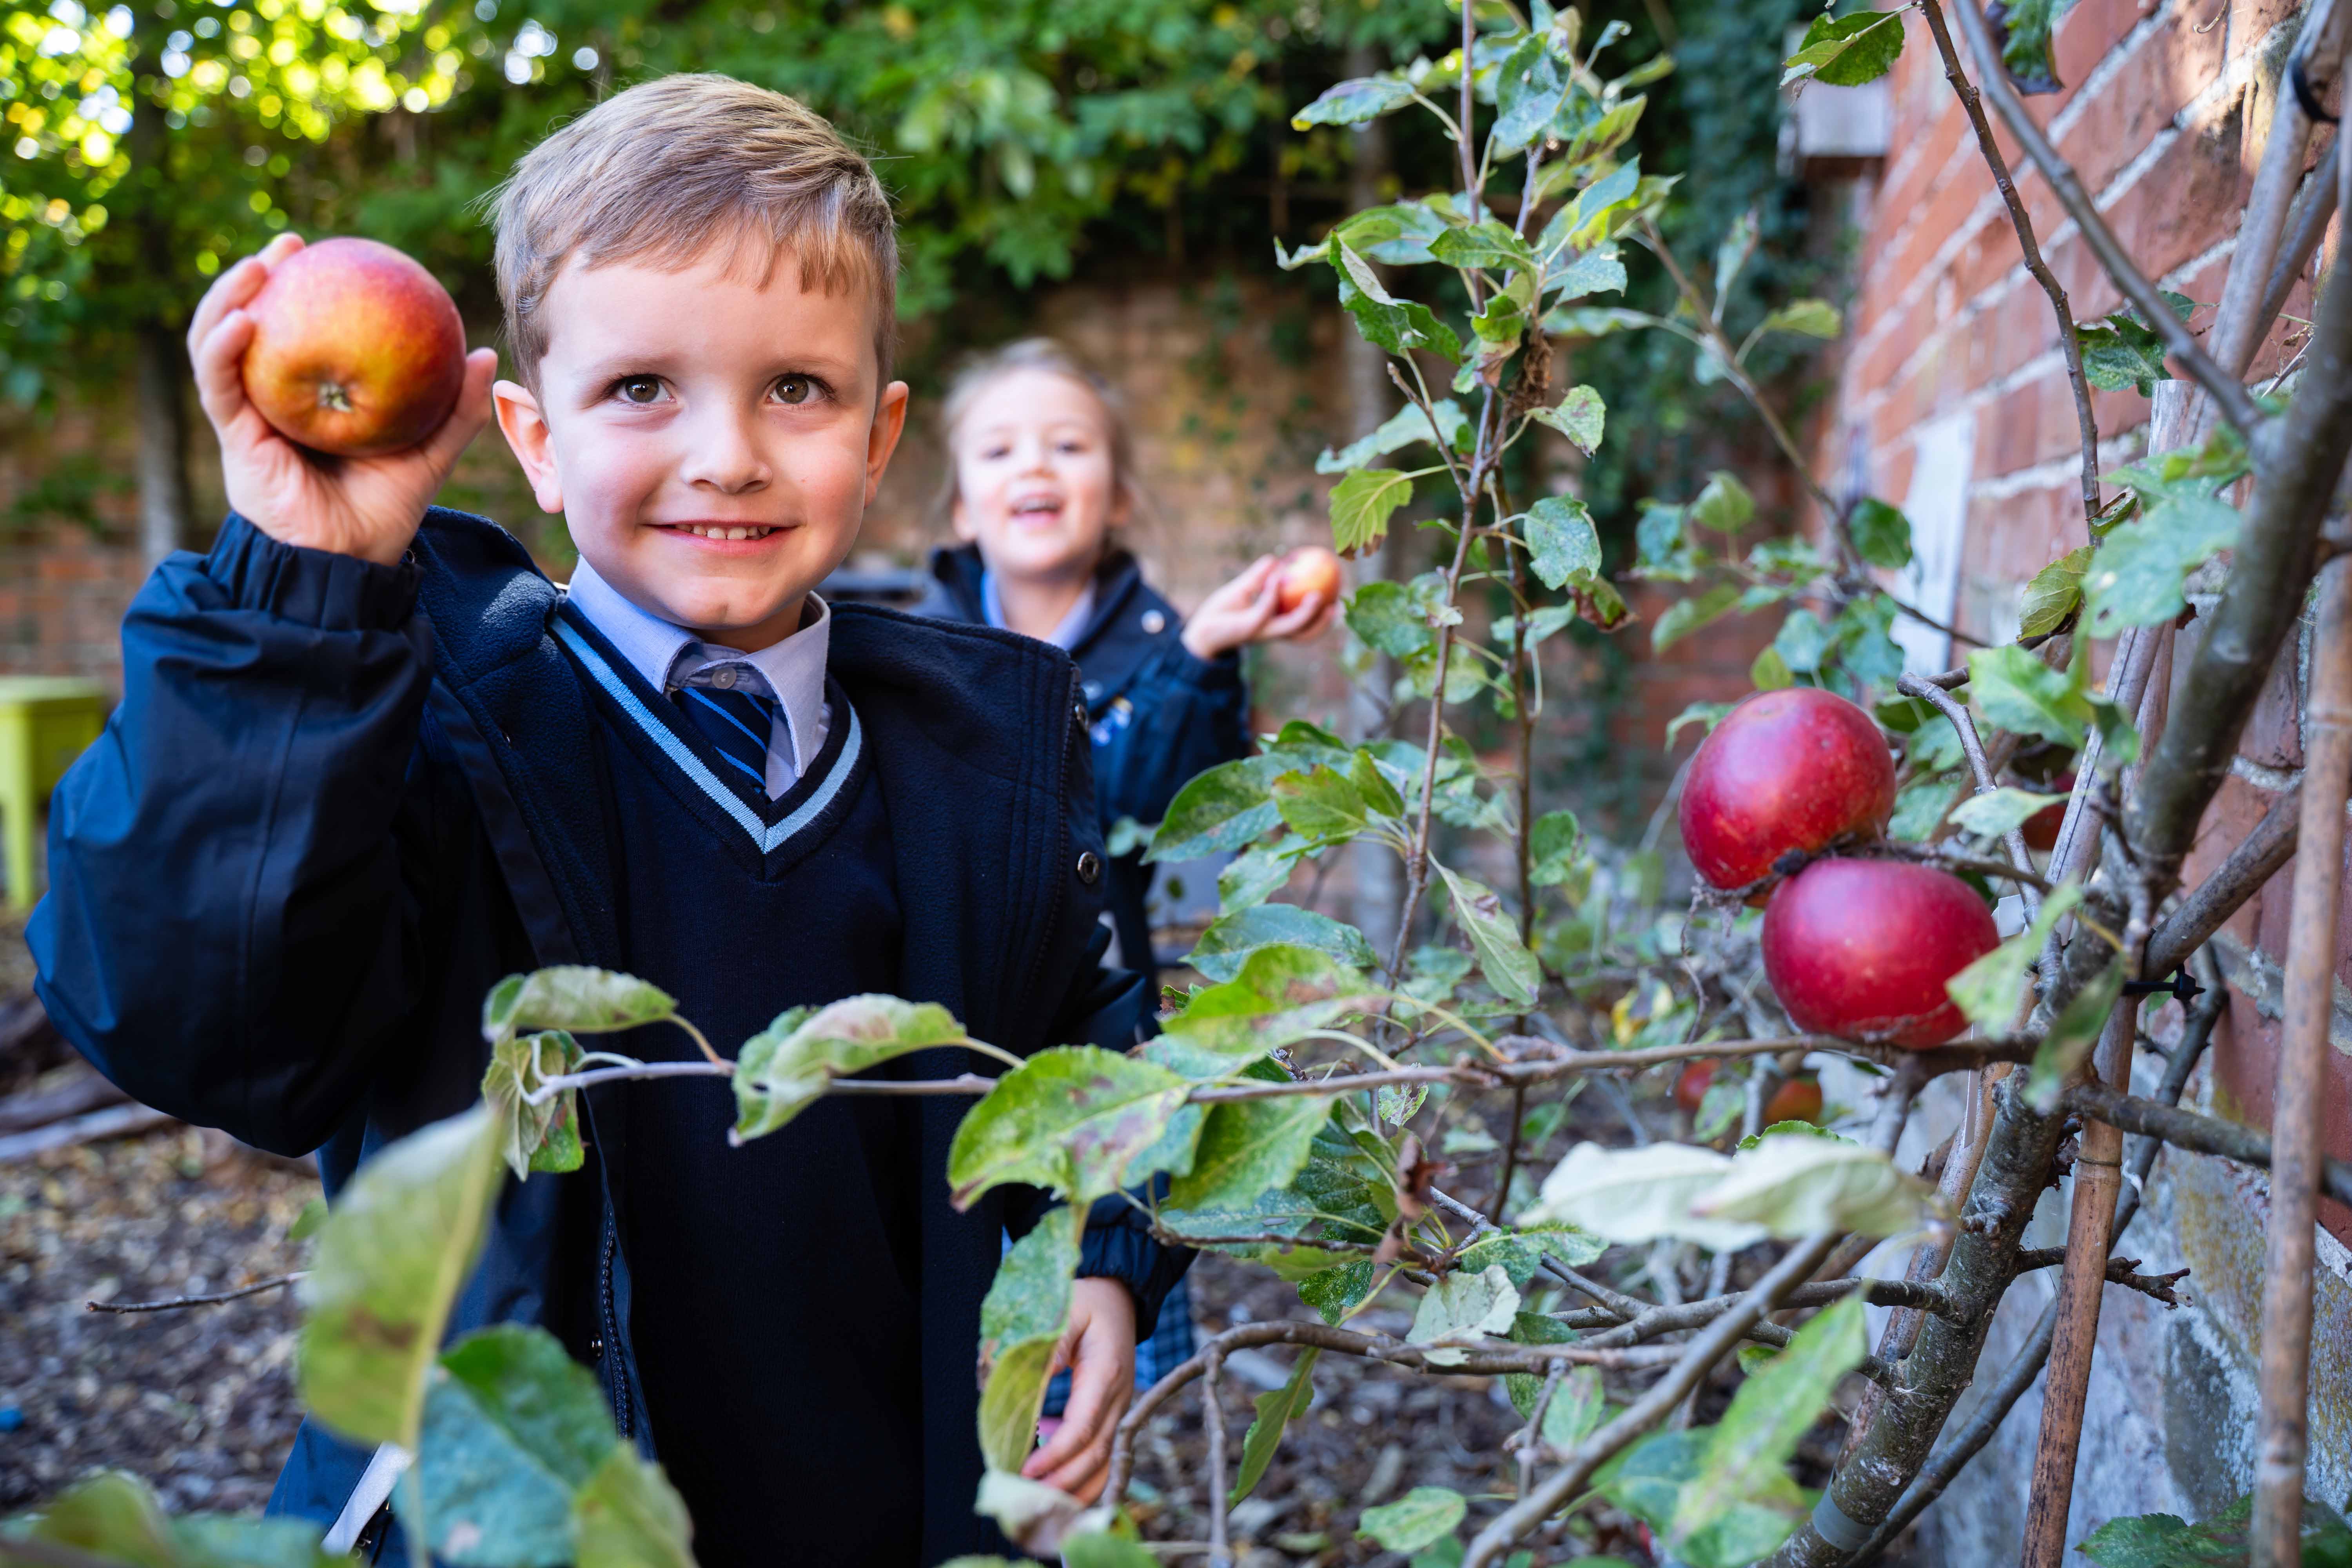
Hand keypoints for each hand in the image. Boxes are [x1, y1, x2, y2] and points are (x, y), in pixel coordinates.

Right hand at [189, 232, 498, 565]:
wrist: (352, 563)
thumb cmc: (384, 512)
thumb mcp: (429, 454)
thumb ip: (456, 409)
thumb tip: (485, 353)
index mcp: (314, 398)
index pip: (304, 331)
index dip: (310, 290)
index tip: (331, 253)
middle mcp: (276, 401)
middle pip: (255, 326)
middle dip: (260, 278)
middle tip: (287, 246)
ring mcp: (250, 418)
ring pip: (220, 344)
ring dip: (228, 299)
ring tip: (255, 267)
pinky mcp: (235, 438)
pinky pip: (218, 383)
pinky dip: (221, 347)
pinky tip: (241, 319)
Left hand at [1021, 1277, 1135, 1500]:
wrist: (1119, 1295)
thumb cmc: (1088, 1301)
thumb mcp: (1068, 1310)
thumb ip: (1050, 1343)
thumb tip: (1030, 1378)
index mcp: (1106, 1373)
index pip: (1083, 1426)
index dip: (1056, 1454)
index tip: (1026, 1470)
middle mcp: (1119, 1397)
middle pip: (1096, 1454)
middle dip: (1062, 1482)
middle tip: (1027, 1498)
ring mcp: (1120, 1408)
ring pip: (1106, 1463)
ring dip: (1077, 1490)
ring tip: (1044, 1508)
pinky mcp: (1114, 1414)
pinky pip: (1107, 1457)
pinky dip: (1088, 1481)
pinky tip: (1064, 1496)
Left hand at [1180, 555, 1340, 660]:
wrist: (1197, 628)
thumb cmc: (1220, 611)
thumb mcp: (1242, 590)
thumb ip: (1258, 577)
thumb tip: (1275, 559)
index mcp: (1274, 625)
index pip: (1303, 627)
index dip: (1322, 620)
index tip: (1336, 603)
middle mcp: (1270, 632)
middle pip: (1303, 634)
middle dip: (1322, 624)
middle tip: (1336, 605)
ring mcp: (1260, 631)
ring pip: (1289, 627)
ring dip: (1305, 613)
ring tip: (1318, 594)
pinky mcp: (1246, 628)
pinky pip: (1264, 610)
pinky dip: (1273, 593)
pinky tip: (1277, 576)